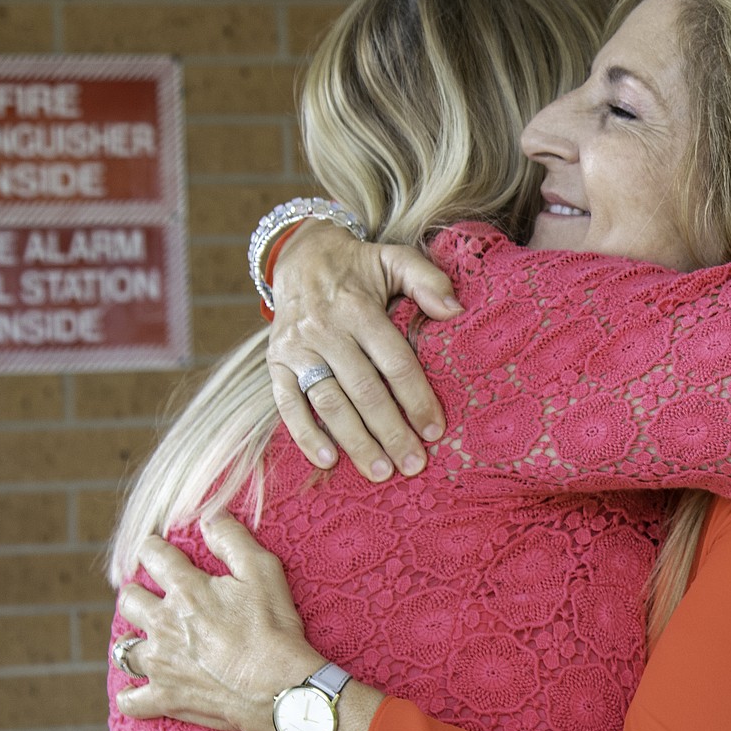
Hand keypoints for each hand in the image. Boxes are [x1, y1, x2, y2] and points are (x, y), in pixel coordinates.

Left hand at [114, 511, 326, 730]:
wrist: (277, 688)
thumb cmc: (274, 629)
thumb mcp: (263, 572)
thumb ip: (232, 540)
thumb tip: (210, 516)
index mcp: (185, 590)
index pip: (154, 557)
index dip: (153, 547)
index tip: (155, 547)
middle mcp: (163, 624)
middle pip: (130, 600)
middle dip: (136, 592)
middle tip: (149, 594)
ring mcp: (160, 663)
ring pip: (124, 648)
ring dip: (130, 640)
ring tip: (141, 638)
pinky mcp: (165, 697)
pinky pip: (132, 700)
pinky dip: (132, 696)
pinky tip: (136, 692)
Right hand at [265, 221, 463, 481]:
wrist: (299, 257)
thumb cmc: (359, 267)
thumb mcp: (393, 259)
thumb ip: (426, 278)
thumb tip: (455, 310)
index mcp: (358, 308)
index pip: (394, 362)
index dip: (416, 398)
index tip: (435, 430)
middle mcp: (324, 329)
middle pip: (363, 389)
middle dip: (390, 431)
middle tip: (413, 464)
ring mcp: (296, 349)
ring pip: (328, 402)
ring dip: (355, 441)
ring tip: (380, 472)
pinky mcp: (274, 363)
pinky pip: (286, 404)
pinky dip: (305, 435)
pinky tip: (328, 461)